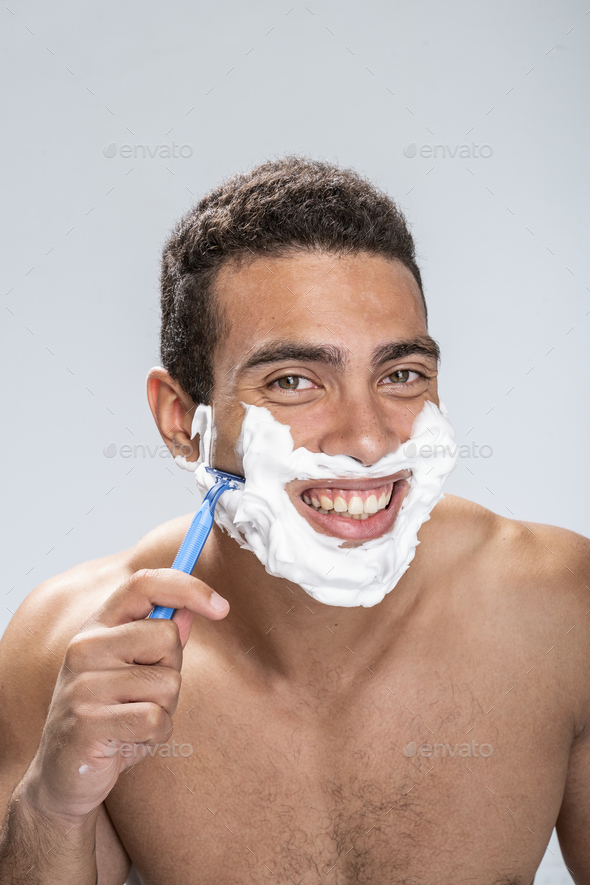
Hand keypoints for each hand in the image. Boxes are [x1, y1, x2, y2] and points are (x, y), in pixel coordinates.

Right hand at [21, 568, 228, 823]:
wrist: (64, 774)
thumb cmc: (108, 713)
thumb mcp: (131, 668)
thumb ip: (158, 637)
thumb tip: (189, 609)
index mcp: (97, 625)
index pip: (143, 583)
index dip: (188, 588)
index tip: (222, 606)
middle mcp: (84, 647)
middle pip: (167, 636)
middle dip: (172, 669)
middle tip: (143, 694)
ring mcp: (83, 685)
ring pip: (167, 683)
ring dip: (164, 709)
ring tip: (132, 720)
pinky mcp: (89, 723)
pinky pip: (156, 720)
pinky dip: (155, 736)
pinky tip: (128, 742)